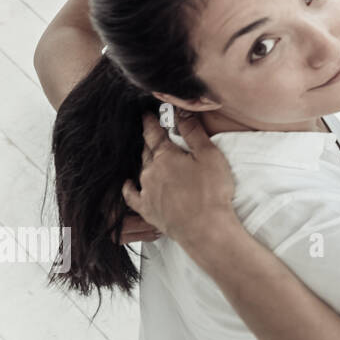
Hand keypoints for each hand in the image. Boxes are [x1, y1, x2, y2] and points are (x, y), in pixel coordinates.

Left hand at [122, 113, 237, 250]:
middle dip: (149, 140)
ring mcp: (147, 191)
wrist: (204, 227)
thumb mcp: (209, 155)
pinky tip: (128, 185)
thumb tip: (182, 111)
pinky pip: (131, 196)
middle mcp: (151, 172)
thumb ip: (193, 132)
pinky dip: (128, 188)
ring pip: (141, 170)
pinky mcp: (147, 209)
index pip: (154, 134)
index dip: (150, 122)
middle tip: (152, 133)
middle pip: (147, 151)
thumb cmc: (211, 192)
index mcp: (166, 156)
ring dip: (145, 161)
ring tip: (148, 156)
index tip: (147, 114)